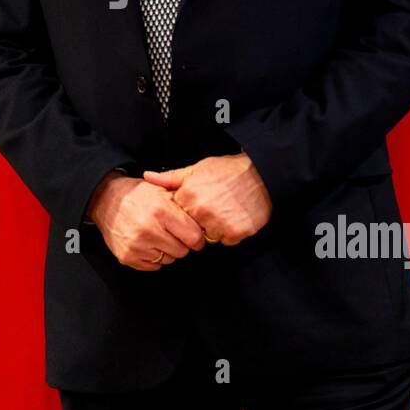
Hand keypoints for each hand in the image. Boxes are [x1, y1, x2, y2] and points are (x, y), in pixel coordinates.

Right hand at [87, 171, 206, 270]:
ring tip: (157, 235)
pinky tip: (147, 243)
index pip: (194, 237)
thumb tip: (205, 220)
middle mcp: (149, 229)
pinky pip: (153, 267)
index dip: (197, 237)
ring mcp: (137, 245)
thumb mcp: (162, 191)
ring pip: (169, 260)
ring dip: (167, 250)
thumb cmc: (137, 195)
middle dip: (182, 243)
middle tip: (172, 233)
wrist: (106, 199)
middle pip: (182, 251)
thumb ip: (184, 204)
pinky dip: (153, 257)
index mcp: (161, 211)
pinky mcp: (128, 256)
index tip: (194, 235)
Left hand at [141, 153, 270, 245]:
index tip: (198, 203)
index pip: (177, 215)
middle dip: (200, 221)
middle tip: (214, 206)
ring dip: (216, 228)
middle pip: (192, 229)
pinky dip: (231, 232)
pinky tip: (236, 216)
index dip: (187, 211)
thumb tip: (147, 176)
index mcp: (188, 195)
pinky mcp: (235, 233)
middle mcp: (201, 211)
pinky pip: (227, 241)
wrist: (262, 175)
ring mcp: (218, 223)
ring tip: (226, 210)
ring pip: (209, 237)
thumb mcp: (197, 169)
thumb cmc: (229, 171)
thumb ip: (171, 178)